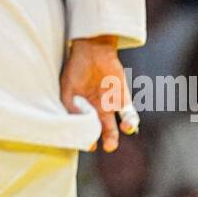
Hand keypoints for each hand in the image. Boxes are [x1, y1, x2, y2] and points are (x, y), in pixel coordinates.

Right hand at [60, 35, 137, 151]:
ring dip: (114, 136)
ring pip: (115, 127)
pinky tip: (127, 127)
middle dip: (104, 141)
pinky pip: (129, 114)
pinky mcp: (123, 99)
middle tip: (104, 147)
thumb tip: (77, 123)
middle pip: (101, 131)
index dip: (86, 139)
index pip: (85, 130)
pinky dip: (130, 122)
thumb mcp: (67, 87)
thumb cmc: (76, 68)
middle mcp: (97, 111)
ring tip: (111, 143)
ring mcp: (110, 106)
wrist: (92, 49)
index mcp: (82, 110)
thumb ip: (69, 106)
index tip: (87, 144)